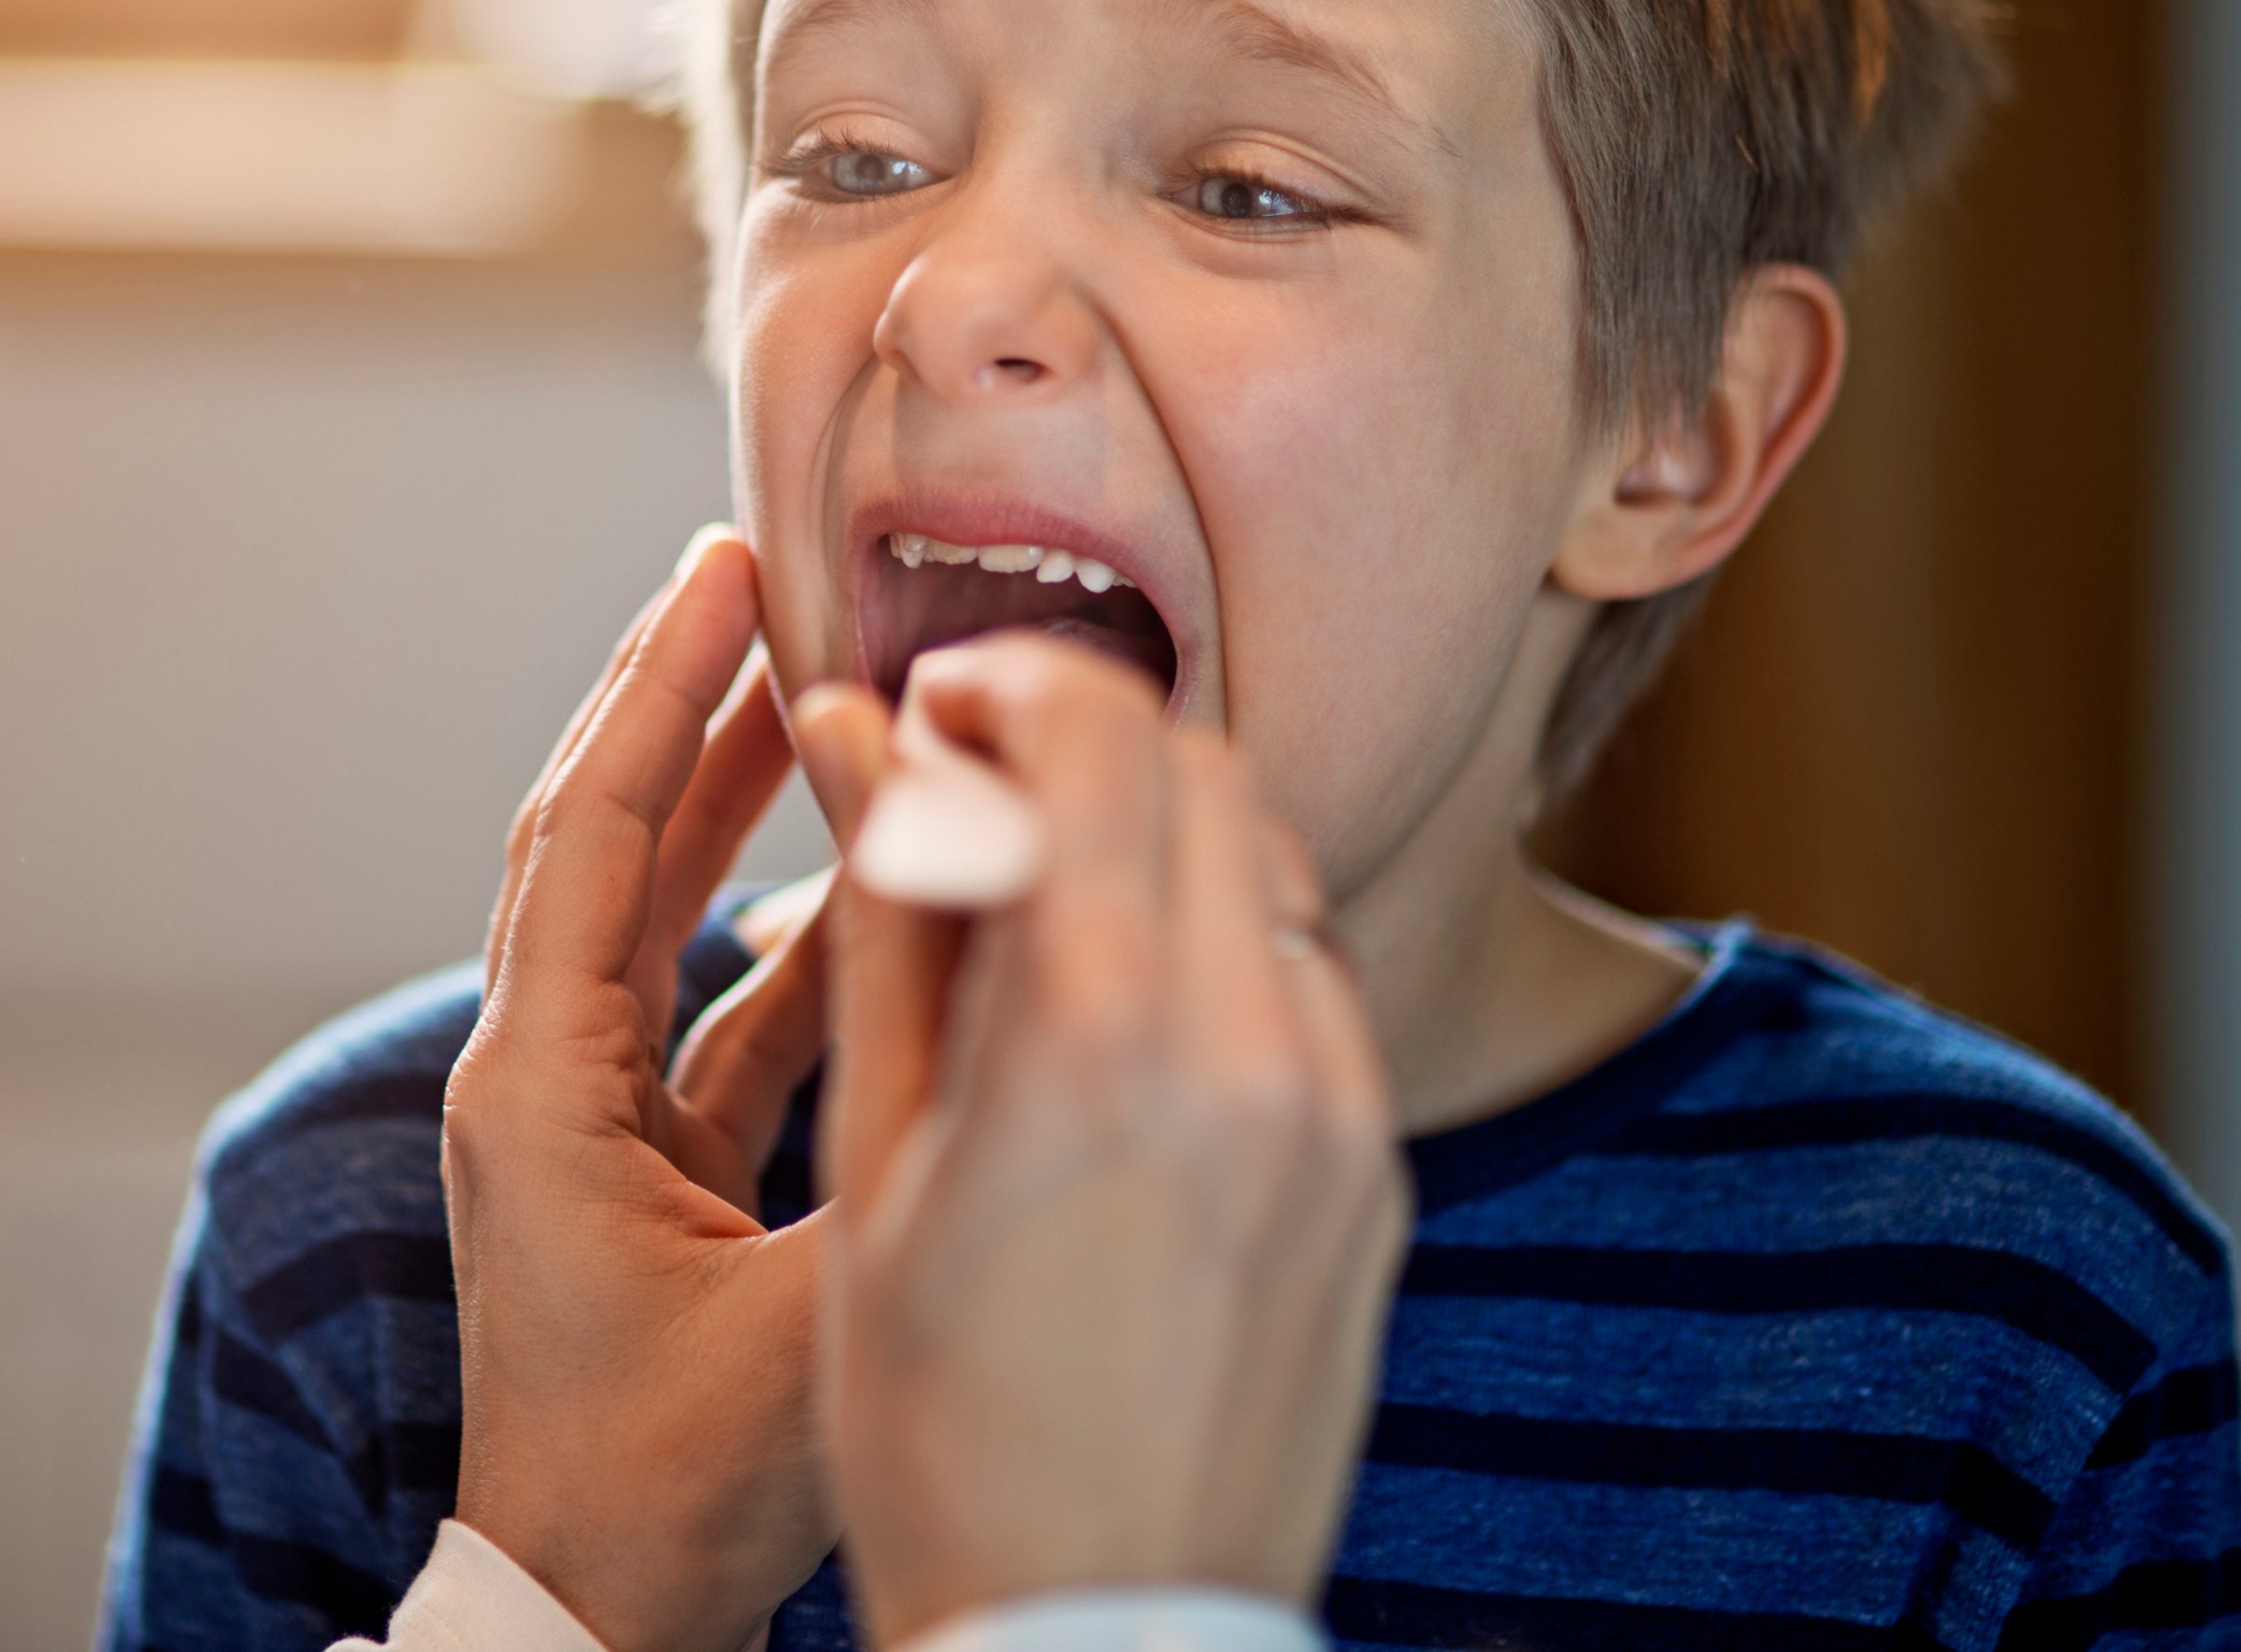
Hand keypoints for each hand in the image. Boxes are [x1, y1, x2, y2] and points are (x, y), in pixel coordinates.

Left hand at [444, 530, 837, 1651]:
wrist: (591, 1615)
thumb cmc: (667, 1490)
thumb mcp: (801, 1316)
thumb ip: (901, 1155)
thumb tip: (1007, 1000)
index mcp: (537, 1092)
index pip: (591, 838)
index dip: (658, 694)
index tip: (722, 567)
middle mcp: (540, 1081)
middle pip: (598, 841)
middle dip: (673, 706)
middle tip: (749, 575)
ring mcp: (587, 1122)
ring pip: (654, 917)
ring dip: (725, 803)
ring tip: (814, 687)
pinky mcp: (642, 1169)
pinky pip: (707, 1009)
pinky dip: (777, 932)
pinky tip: (862, 878)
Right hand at [798, 636, 1409, 1643]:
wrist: (1101, 1634)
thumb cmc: (943, 1433)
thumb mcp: (874, 1173)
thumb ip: (893, 931)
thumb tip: (867, 743)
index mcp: (1099, 1047)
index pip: (1097, 739)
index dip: (1006, 682)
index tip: (932, 707)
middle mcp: (1249, 1054)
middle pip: (1198, 767)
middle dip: (1080, 732)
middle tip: (976, 780)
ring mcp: (1334, 1114)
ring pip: (1268, 858)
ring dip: (1156, 824)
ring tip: (1045, 891)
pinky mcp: (1373, 1171)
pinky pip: (1312, 975)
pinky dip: (1221, 933)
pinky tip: (1132, 1005)